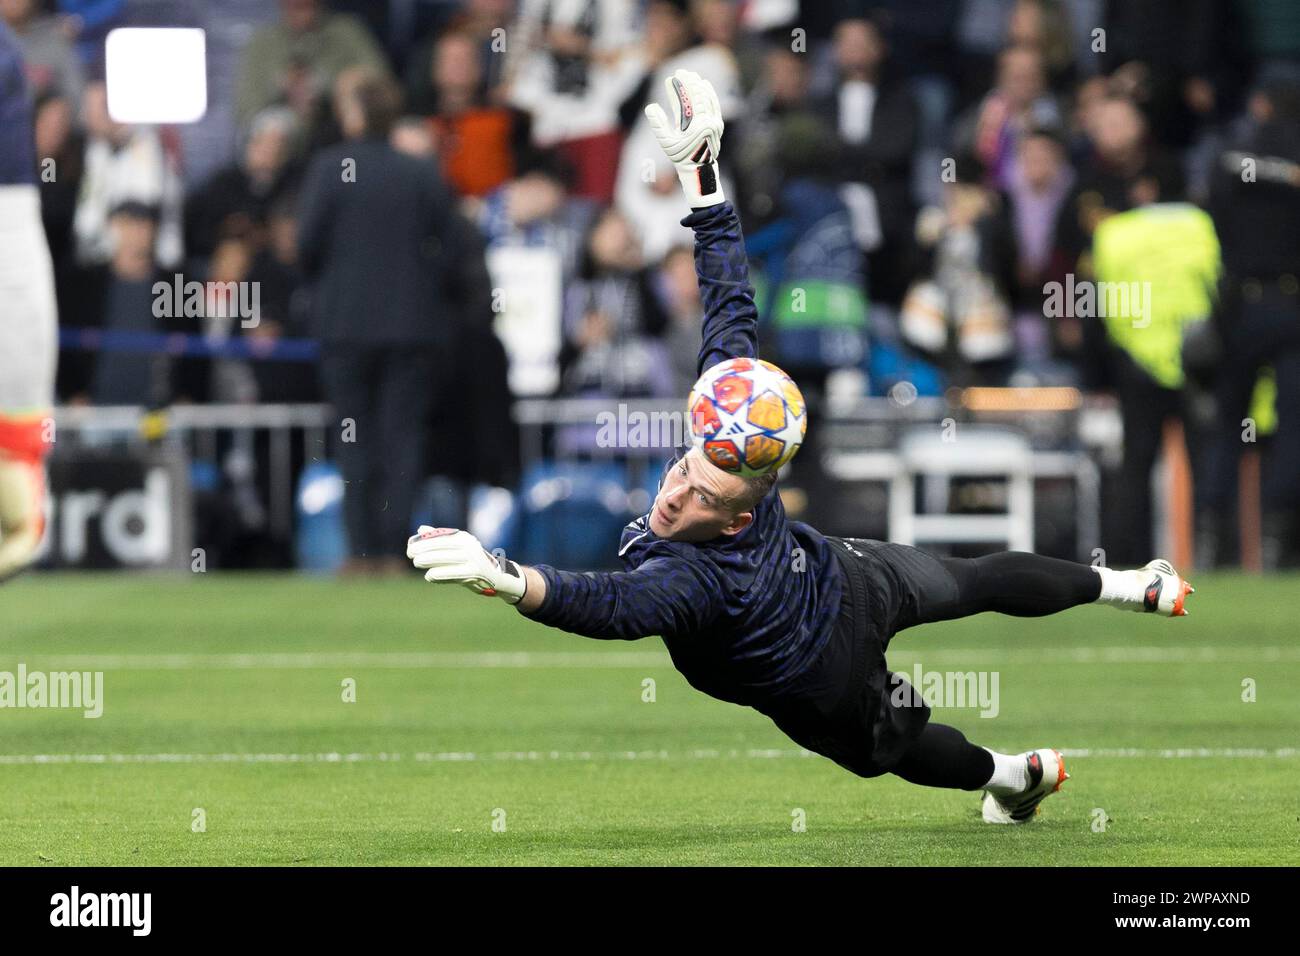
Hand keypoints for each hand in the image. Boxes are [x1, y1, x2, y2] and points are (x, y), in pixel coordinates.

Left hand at [406, 526, 526, 603]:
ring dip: (429, 561)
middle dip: (424, 550)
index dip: (424, 541)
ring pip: (445, 560)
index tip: (410, 546)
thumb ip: (441, 539)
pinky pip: (452, 574)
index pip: (441, 537)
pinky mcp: (474, 573)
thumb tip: (421, 530)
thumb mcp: (458, 548)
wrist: (496, 577)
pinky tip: (429, 576)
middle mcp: (470, 546)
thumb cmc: (471, 562)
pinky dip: (439, 575)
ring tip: (417, 563)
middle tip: (411, 556)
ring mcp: (473, 560)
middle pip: (442, 547)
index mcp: (464, 538)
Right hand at [644, 69, 724, 207]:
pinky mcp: (718, 124)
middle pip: (700, 96)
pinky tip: (704, 85)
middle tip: (682, 71)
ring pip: (708, 99)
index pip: (691, 99)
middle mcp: (710, 122)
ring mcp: (716, 123)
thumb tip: (650, 107)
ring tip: (692, 76)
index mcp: (699, 126)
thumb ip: (659, 125)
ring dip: (700, 86)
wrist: (698, 169)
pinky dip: (709, 94)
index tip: (676, 74)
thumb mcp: (667, 143)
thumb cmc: (681, 156)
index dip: (683, 85)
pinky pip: (715, 105)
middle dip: (691, 82)